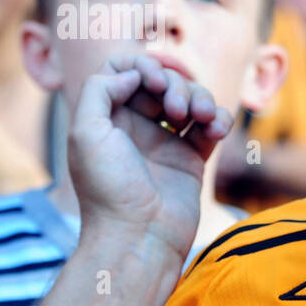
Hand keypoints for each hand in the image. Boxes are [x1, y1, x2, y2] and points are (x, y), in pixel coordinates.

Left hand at [69, 54, 233, 263]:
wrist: (140, 238)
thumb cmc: (109, 188)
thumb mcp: (85, 132)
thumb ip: (99, 89)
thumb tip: (133, 74)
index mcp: (107, 117)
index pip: (125, 70)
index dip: (144, 67)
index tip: (154, 85)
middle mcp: (136, 126)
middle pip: (163, 81)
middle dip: (177, 85)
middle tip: (177, 111)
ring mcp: (166, 142)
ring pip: (191, 99)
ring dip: (202, 99)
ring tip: (204, 119)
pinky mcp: (192, 159)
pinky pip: (211, 126)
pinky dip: (219, 120)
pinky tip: (217, 131)